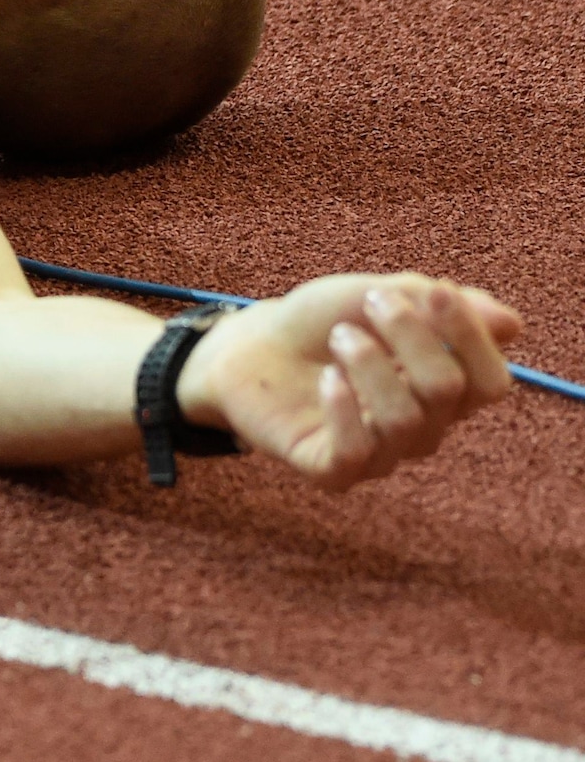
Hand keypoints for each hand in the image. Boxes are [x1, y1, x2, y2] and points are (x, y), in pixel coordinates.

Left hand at [180, 273, 521, 491]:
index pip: (490, 382)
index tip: (432, 290)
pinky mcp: (333, 472)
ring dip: (369, 365)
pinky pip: (355, 454)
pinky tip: (327, 378)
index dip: (469, 337)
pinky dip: (343, 409)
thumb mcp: (375, 295)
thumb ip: (438, 305)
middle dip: (410, 336)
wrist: (249, 346)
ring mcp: (380, 454)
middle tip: (367, 304)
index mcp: (445, 391)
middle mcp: (423, 428)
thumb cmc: (322, 323)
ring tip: (339, 337)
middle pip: (447, 391)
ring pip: (404, 420)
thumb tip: (512, 325)